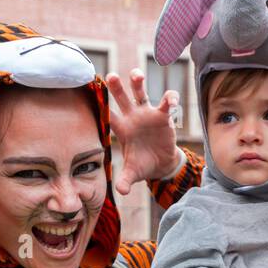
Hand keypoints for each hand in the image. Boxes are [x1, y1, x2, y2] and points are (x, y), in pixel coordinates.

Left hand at [105, 69, 181, 194]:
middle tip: (110, 76)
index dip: (102, 106)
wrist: (160, 165)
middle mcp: (132, 118)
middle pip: (121, 98)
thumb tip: (121, 192)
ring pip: (141, 94)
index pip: (109, 116)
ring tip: (136, 75)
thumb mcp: (133, 174)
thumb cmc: (142, 166)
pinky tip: (172, 100)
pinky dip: (170, 99)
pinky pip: (166, 103)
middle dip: (116, 87)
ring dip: (138, 83)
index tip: (94, 94)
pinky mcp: (163, 116)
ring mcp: (147, 114)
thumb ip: (126, 180)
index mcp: (122, 129)